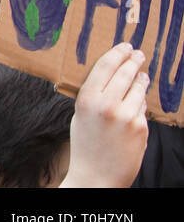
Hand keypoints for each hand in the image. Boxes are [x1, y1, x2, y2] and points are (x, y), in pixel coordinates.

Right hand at [61, 43, 148, 187]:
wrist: (96, 176)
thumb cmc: (85, 145)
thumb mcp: (80, 115)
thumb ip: (94, 96)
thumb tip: (112, 76)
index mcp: (87, 99)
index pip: (105, 66)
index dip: (117, 53)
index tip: (125, 46)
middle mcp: (107, 105)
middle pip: (125, 73)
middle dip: (134, 61)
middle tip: (139, 54)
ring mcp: (126, 117)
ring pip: (137, 89)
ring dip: (141, 80)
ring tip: (142, 75)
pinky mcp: (141, 128)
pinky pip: (142, 109)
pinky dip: (140, 103)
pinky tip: (138, 102)